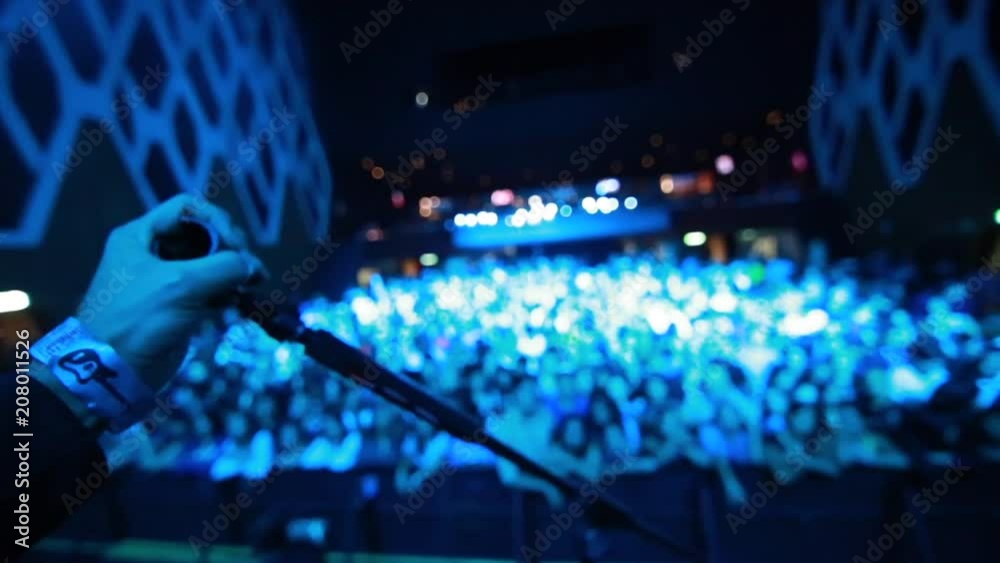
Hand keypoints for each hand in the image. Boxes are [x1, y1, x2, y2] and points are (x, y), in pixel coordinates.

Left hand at [78, 195, 265, 390]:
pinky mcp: (178, 308)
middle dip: (230, 248)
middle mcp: (152, 253)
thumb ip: (223, 267)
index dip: (216, 220)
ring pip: (210, 264)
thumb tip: (252, 267)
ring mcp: (166, 282)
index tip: (233, 246)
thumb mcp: (181, 284)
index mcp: (140, 236)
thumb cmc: (138, 318)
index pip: (187, 208)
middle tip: (248, 268)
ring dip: (234, 271)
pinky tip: (242, 300)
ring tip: (254, 284)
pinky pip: (210, 290)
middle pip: (203, 235)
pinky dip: (228, 292)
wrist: (112, 372)